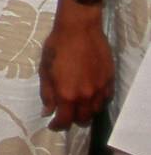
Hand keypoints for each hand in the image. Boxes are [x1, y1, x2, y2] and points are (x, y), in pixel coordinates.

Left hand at [40, 3, 113, 129]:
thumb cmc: (57, 46)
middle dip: (72, 120)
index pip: (64, 120)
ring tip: (76, 105)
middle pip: (82, 119)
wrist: (79, 28)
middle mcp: (86, 96)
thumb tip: (47, 111)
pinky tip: (88, 95)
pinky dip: (96, 101)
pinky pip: (104, 99)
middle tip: (64, 114)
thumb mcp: (45, 69)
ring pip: (94, 111)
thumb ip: (47, 93)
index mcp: (67, 94)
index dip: (57, 125)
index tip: (53, 124)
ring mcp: (100, 89)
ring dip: (85, 112)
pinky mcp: (109, 81)